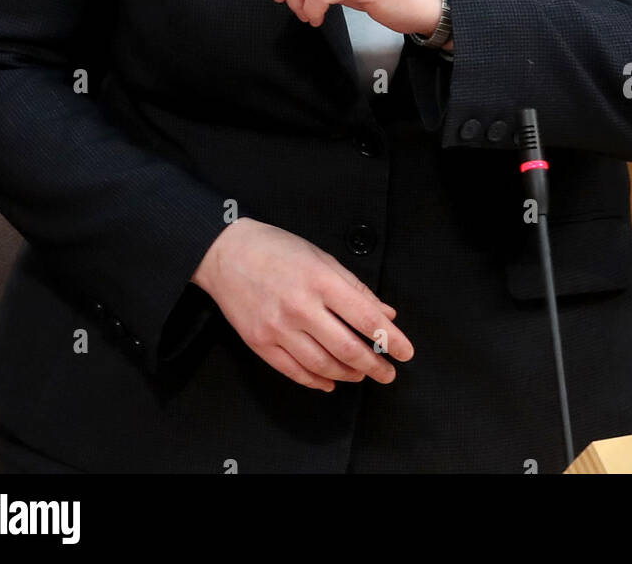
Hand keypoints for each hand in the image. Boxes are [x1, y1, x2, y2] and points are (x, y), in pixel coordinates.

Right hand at [191, 218, 413, 390]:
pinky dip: (316, 381)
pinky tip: (329, 381)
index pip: (365, 317)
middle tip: (388, 373)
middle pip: (347, 347)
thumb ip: (355, 288)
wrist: (226, 253)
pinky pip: (294, 371)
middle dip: (374, 365)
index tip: (406, 353)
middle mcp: (300, 307)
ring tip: (360, 374)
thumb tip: (385, 313)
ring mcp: (278, 328)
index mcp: (320, 280)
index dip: (390, 339)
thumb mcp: (321, 257)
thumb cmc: (276, 249)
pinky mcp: (259, 343)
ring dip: (347, 374)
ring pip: (322, 364)